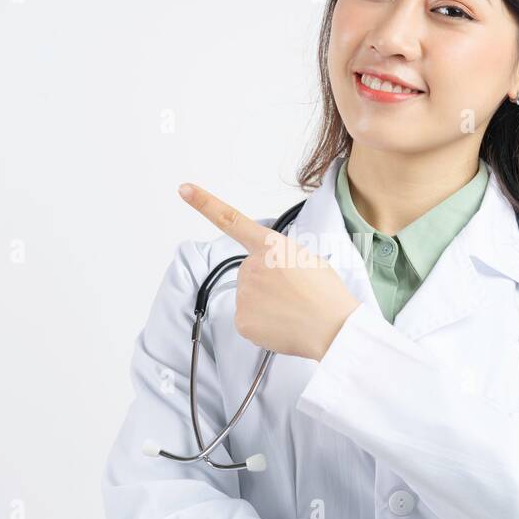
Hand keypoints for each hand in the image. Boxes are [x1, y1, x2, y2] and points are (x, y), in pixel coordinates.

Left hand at [179, 183, 360, 360]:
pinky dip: (262, 325)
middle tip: (293, 294)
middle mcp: (252, 266)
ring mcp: (244, 293)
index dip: (205, 203)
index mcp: (271, 246)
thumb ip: (281, 257)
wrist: (333, 328)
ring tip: (291, 310)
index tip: (185, 190)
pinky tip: (282, 325)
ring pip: (248, 297)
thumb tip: (271, 272)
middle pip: (249, 272)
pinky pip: (248, 320)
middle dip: (266, 283)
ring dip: (265, 304)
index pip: (232, 220)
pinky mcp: (242, 320)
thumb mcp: (307, 259)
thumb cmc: (327, 295)